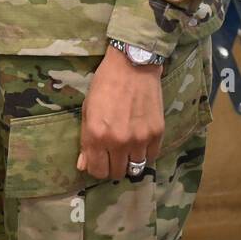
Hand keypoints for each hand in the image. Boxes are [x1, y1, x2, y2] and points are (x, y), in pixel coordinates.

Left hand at [77, 46, 164, 180]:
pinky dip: (145, 153)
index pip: (97, 171)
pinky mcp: (157, 134)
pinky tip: (140, 141)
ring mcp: (139, 139)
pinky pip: (151, 157)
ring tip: (127, 148)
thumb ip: (86, 140)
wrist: (133, 65)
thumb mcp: (87, 109)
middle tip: (113, 154)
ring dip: (129, 161)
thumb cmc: (105, 84)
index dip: (96, 168)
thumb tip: (84, 166)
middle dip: (113, 166)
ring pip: (135, 169)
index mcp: (96, 134)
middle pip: (117, 173)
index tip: (99, 160)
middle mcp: (118, 141)